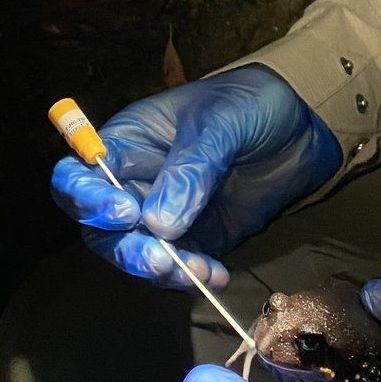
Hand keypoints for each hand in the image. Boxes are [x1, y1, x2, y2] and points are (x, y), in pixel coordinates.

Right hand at [50, 64, 341, 289]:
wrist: (302, 125)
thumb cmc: (251, 104)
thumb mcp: (221, 123)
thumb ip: (191, 169)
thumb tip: (159, 224)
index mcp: (126, 143)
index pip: (78, 176)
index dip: (86, 198)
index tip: (122, 211)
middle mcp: (135, 182)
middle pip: (101, 228)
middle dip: (125, 248)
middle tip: (159, 258)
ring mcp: (164, 215)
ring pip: (137, 254)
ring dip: (160, 270)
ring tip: (200, 270)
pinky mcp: (197, 238)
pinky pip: (180, 267)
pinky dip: (194, 276)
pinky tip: (218, 273)